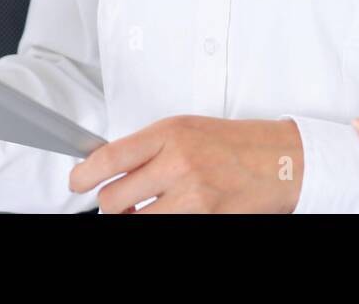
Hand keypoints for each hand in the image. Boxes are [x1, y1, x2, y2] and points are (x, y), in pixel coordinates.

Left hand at [68, 116, 303, 212]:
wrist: (281, 160)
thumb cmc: (233, 143)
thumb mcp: (186, 129)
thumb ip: (148, 147)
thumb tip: (108, 167)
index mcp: (169, 135)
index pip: (109, 157)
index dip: (83, 175)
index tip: (76, 182)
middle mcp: (179, 164)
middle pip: (114, 200)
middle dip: (110, 207)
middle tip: (119, 204)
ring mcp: (194, 196)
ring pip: (136, 223)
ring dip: (134, 221)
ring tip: (145, 211)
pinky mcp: (207, 219)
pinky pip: (167, 229)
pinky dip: (163, 224)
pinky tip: (170, 214)